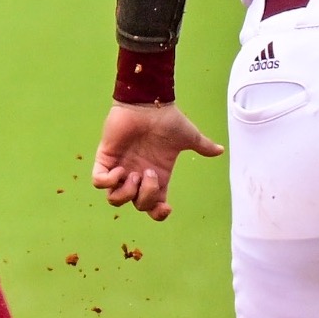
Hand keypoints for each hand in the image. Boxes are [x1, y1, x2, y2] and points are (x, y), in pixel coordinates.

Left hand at [91, 102, 223, 221]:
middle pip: (137, 205)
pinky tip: (120, 169)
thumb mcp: (189, 137)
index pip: (153, 207)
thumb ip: (203, 147)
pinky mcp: (105, 159)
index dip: (158, 214)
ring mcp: (120, 169)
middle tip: (150, 174)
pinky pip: (98, 182)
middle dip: (146, 196)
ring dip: (126, 193)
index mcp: (157, 177)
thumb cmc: (168, 119)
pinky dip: (107, 182)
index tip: (166, 206)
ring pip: (115, 200)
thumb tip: (220, 150)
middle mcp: (138, 176)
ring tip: (133, 174)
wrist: (150, 103)